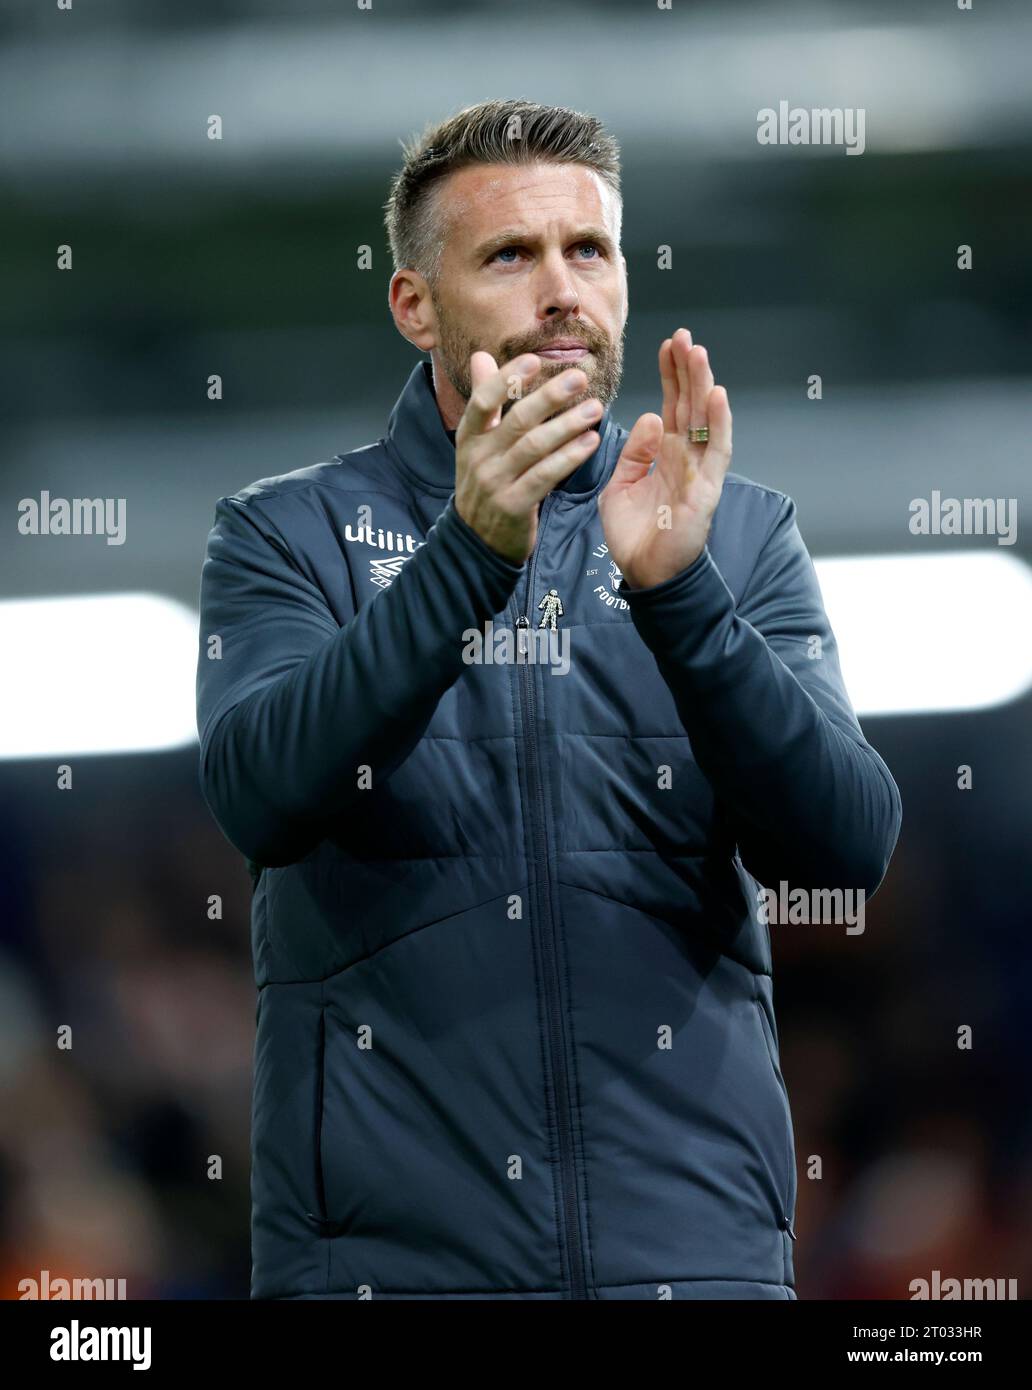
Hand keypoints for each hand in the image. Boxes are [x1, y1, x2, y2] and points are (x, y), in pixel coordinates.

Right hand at [454, 352, 602, 564]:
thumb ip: (484, 400)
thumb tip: (480, 356)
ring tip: (595, 409)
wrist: (477, 541)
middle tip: (580, 377)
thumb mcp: (476, 443)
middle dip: (550, 397)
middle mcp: (479, 458)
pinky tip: (590, 442)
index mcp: (469, 437)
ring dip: (568, 425)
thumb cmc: (486, 483)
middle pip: (516, 421)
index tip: (535, 360)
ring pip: (534, 447)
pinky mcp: (514, 505)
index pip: (483, 401)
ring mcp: (495, 483)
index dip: (507, 379)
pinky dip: (570, 457)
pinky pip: (545, 476)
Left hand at [597, 327, 731, 589]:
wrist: (644, 575)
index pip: (671, 405)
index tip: (667, 345)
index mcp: (665, 454)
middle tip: (683, 336)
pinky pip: (716, 452)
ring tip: (698, 353)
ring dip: (703, 386)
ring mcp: (700, 472)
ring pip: (705, 420)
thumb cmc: (635, 534)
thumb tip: (651, 417)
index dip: (670, 376)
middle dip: (687, 370)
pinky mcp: (706, 490)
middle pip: (690, 405)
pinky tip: (717, 395)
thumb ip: (634, 453)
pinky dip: (719, 423)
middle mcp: (686, 458)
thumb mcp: (621, 486)